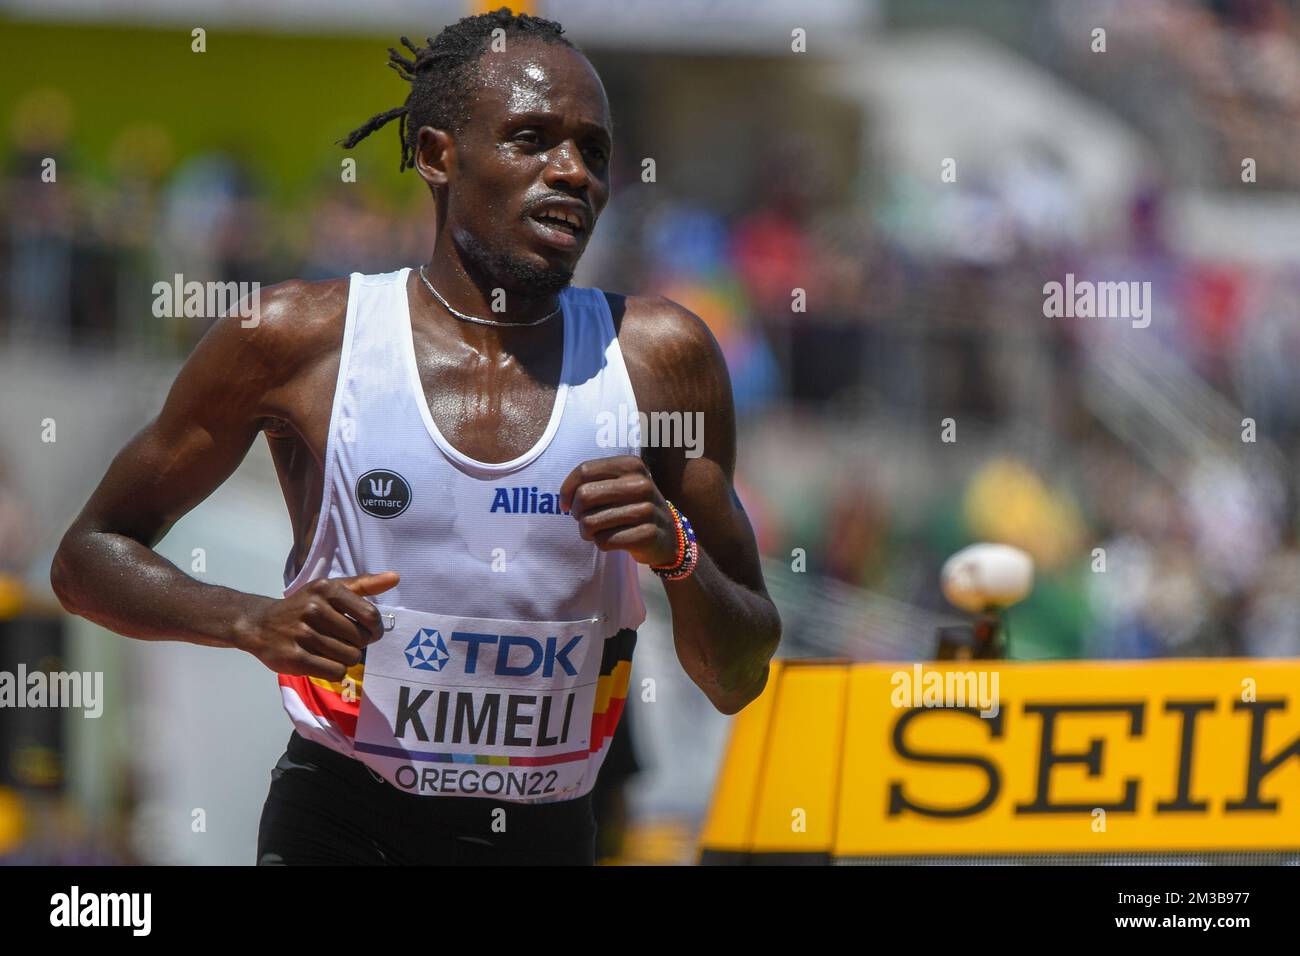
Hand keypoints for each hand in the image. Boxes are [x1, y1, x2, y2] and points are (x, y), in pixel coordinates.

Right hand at [235, 571, 399, 680]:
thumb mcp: (330, 589)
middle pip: (361, 640)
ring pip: (349, 658)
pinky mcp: (294, 657)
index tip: (367, 632)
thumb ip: (364, 584)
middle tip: (342, 641)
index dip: (374, 630)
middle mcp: (314, 608)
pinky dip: (334, 670)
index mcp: (327, 589)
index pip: (371, 616)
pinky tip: (322, 661)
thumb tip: (395, 577)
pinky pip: (334, 671)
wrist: (260, 624)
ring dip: (344, 659)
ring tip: (329, 650)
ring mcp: (302, 633)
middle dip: (357, 645)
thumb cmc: (303, 607)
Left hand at [559, 456, 679, 566]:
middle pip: (584, 496)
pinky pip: (604, 541)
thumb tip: (565, 499)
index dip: (567, 490)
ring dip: (587, 531)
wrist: (668, 535)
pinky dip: (601, 543)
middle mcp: (641, 485)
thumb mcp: (620, 483)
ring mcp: (646, 510)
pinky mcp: (647, 535)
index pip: (584, 470)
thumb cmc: (632, 506)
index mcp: (631, 465)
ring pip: (590, 522)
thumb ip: (592, 481)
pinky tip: (612, 540)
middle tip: (583, 518)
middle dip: (576, 512)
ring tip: (597, 531)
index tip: (566, 503)